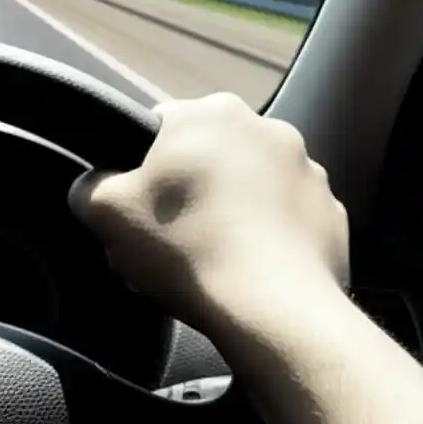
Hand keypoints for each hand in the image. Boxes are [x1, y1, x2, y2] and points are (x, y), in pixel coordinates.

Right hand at [70, 93, 347, 342]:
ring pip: (250, 185)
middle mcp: (266, 127)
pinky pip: (287, 219)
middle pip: (207, 155)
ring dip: (231, 210)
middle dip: (189, 188)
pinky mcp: (333, 213)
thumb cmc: (186, 249)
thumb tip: (92, 187)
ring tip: (212, 259)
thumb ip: (89, 187)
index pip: (158, 126)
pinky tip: (249, 271)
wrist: (274, 310)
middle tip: (170, 237)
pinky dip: (268, 238)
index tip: (137, 207)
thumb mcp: (107, 214)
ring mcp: (308, 170)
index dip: (139, 168)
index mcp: (209, 113)